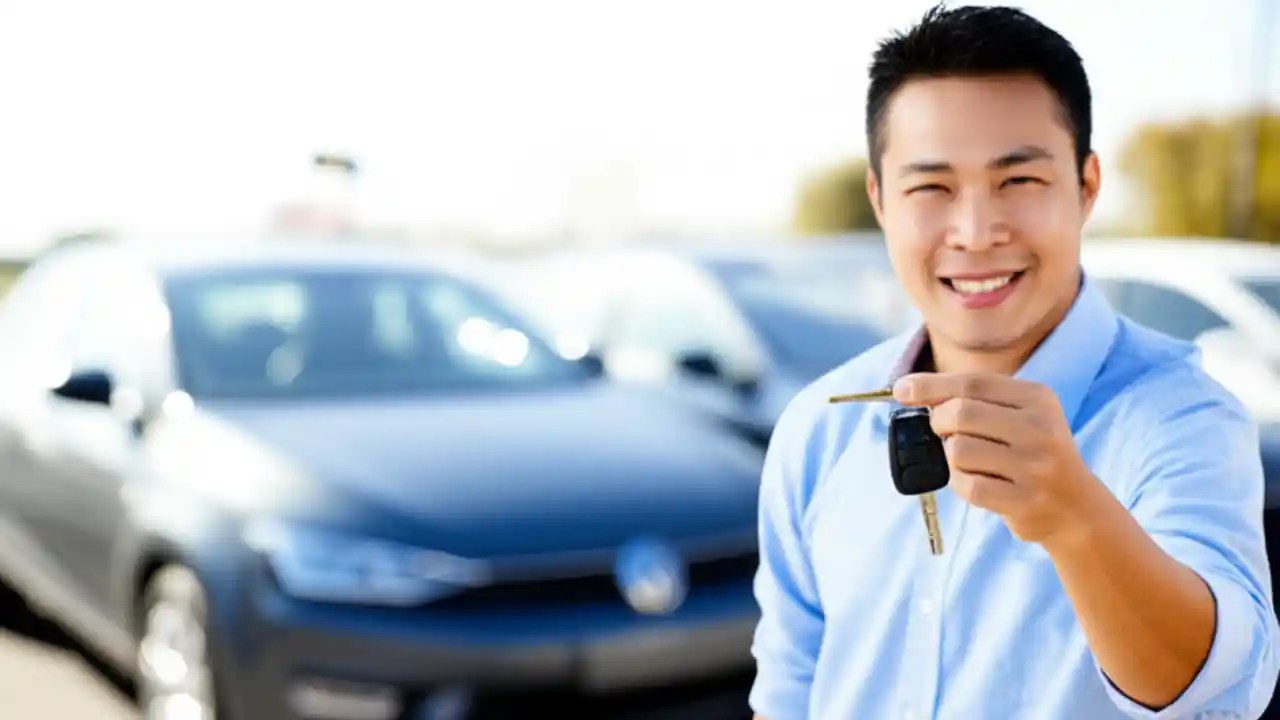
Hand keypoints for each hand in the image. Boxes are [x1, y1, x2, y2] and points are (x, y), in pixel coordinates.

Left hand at [893, 372, 1098, 545]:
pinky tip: (978, 483)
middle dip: (939, 423)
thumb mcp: (1019, 416)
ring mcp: (1034, 467)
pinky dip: (960, 484)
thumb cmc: (1033, 455)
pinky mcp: (1024, 500)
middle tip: (944, 434)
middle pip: (960, 414)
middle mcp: (1040, 428)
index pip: (972, 383)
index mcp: (1038, 399)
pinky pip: (967, 485)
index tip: (901, 389)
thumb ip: (972, 400)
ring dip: (952, 458)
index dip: (931, 385)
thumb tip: (908, 389)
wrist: (1078, 509)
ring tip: (972, 463)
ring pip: (958, 451)